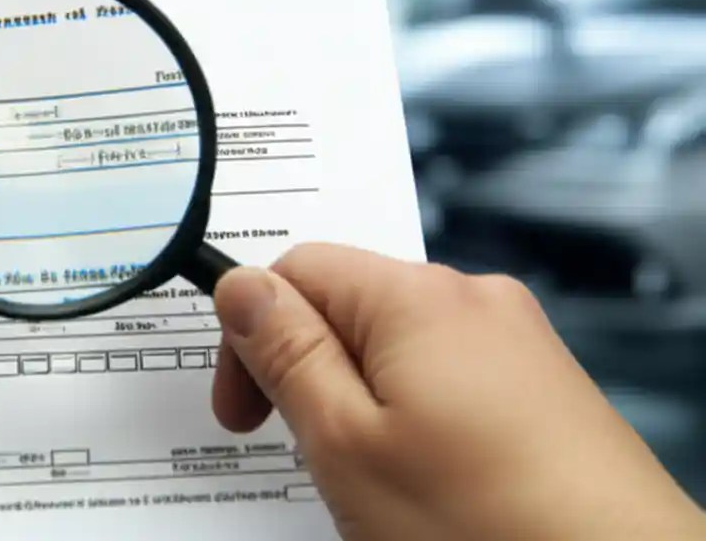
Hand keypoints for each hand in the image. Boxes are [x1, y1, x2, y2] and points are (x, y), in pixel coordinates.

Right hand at [211, 243, 705, 539]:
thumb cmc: (480, 525)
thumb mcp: (344, 442)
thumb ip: (285, 353)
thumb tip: (238, 284)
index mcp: (416, 297)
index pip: (297, 269)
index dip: (250, 337)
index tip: (243, 413)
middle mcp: (474, 298)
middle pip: (350, 305)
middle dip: (309, 370)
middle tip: (304, 452)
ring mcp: (519, 340)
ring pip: (398, 346)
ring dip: (361, 398)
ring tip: (372, 476)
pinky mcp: (546, 384)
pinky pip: (451, 374)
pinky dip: (416, 413)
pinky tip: (428, 477)